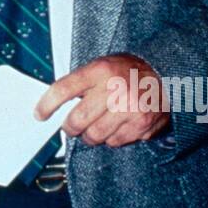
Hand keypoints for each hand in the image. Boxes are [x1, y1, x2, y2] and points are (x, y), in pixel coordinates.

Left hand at [34, 54, 170, 147]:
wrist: (168, 75)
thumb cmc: (130, 70)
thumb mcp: (104, 64)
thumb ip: (82, 82)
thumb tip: (55, 102)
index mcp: (100, 70)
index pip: (63, 89)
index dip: (46, 105)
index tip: (39, 114)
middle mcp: (114, 89)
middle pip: (77, 120)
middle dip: (69, 127)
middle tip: (70, 126)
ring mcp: (129, 109)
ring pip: (94, 136)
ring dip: (90, 135)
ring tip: (95, 126)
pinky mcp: (141, 125)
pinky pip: (114, 142)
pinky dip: (111, 138)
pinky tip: (116, 126)